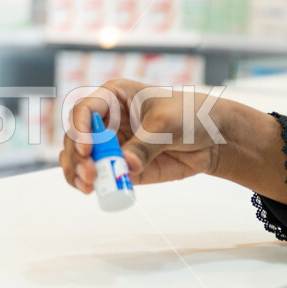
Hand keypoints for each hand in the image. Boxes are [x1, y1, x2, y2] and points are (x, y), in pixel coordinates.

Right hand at [59, 79, 225, 193]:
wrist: (211, 139)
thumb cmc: (190, 116)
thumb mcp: (168, 124)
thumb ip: (146, 144)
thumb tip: (127, 165)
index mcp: (113, 97)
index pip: (84, 110)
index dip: (80, 129)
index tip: (88, 149)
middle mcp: (105, 120)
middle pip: (75, 137)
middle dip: (77, 156)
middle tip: (90, 174)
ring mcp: (110, 145)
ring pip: (77, 158)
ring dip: (76, 172)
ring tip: (88, 185)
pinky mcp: (118, 166)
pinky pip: (96, 175)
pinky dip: (89, 184)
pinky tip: (92, 190)